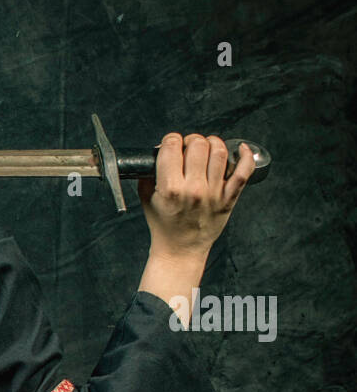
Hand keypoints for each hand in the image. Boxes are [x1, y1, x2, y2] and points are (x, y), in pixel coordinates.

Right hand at [137, 133, 255, 259]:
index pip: (172, 146)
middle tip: (188, 148)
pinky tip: (241, 150)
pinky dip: (245, 156)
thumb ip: (148, 174)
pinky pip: (244, 172)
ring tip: (207, 149)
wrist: (180, 251)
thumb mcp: (146, 199)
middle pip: (198, 144)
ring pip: (219, 152)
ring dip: (213, 144)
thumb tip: (159, 151)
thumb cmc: (163, 226)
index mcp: (170, 189)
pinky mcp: (228, 199)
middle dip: (191, 141)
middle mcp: (194, 189)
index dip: (171, 140)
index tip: (171, 145)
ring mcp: (214, 194)